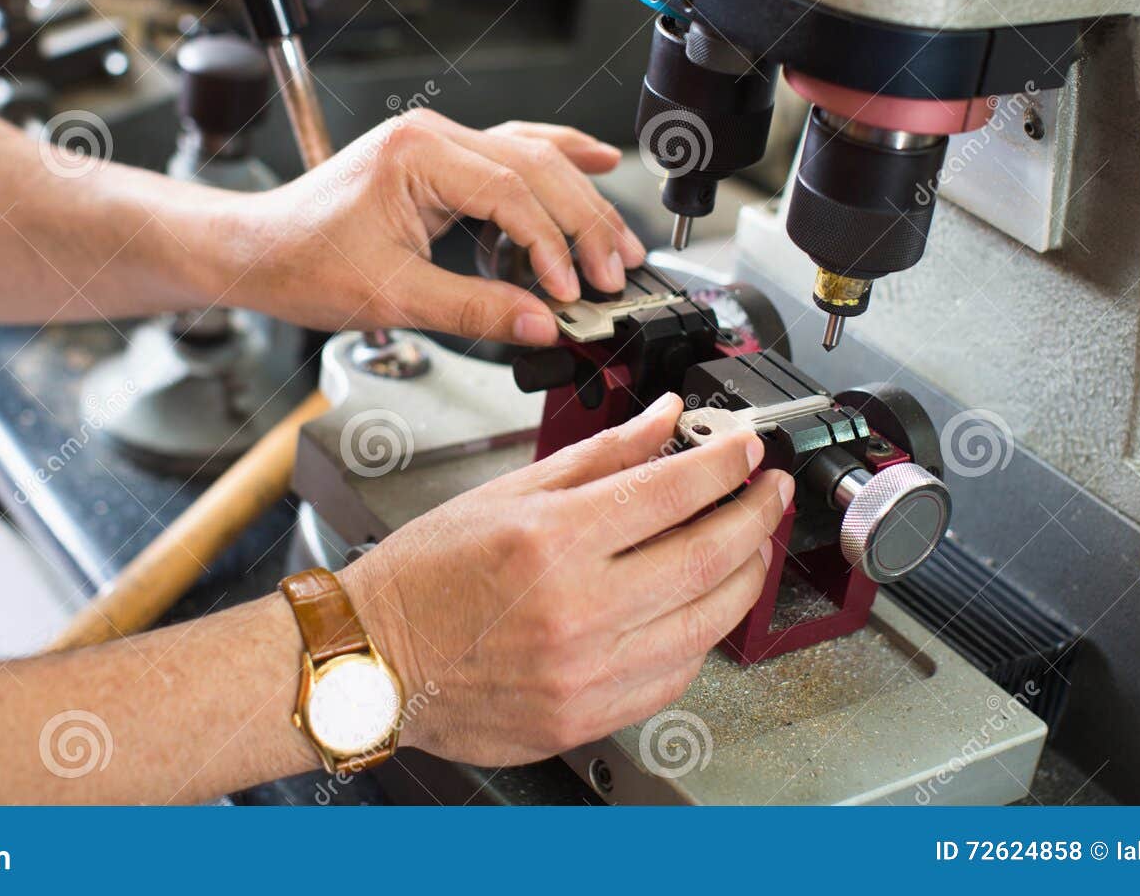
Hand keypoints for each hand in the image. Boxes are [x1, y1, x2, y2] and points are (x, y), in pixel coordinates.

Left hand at [231, 110, 644, 344]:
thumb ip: (473, 310)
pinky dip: (553, 165)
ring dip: (579, 198)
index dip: (551, 244)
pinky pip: (509, 153)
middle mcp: (430, 136)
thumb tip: (539, 324)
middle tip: (616, 269)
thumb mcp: (391, 297)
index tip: (571, 289)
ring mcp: (435, 142)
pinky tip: (593, 161)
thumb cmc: (301, 261)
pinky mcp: (437, 159)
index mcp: (416, 154)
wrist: (255, 249)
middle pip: (534, 167)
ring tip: (619, 239)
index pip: (510, 192)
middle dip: (583, 221)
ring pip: (530, 157)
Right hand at [341, 394, 792, 765]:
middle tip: (768, 493)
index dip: (726, 464)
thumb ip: (600, 456)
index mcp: (552, 540)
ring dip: (744, 577)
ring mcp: (586, 670)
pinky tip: (700, 608)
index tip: (747, 451)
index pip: (673, 491)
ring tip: (749, 546)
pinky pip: (675, 676)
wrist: (371, 660)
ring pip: (707, 622)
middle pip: (709, 557)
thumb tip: (663, 421)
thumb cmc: (425, 576)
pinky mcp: (587, 717)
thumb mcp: (508, 493)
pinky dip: (701, 636)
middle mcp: (576, 608)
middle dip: (756, 515)